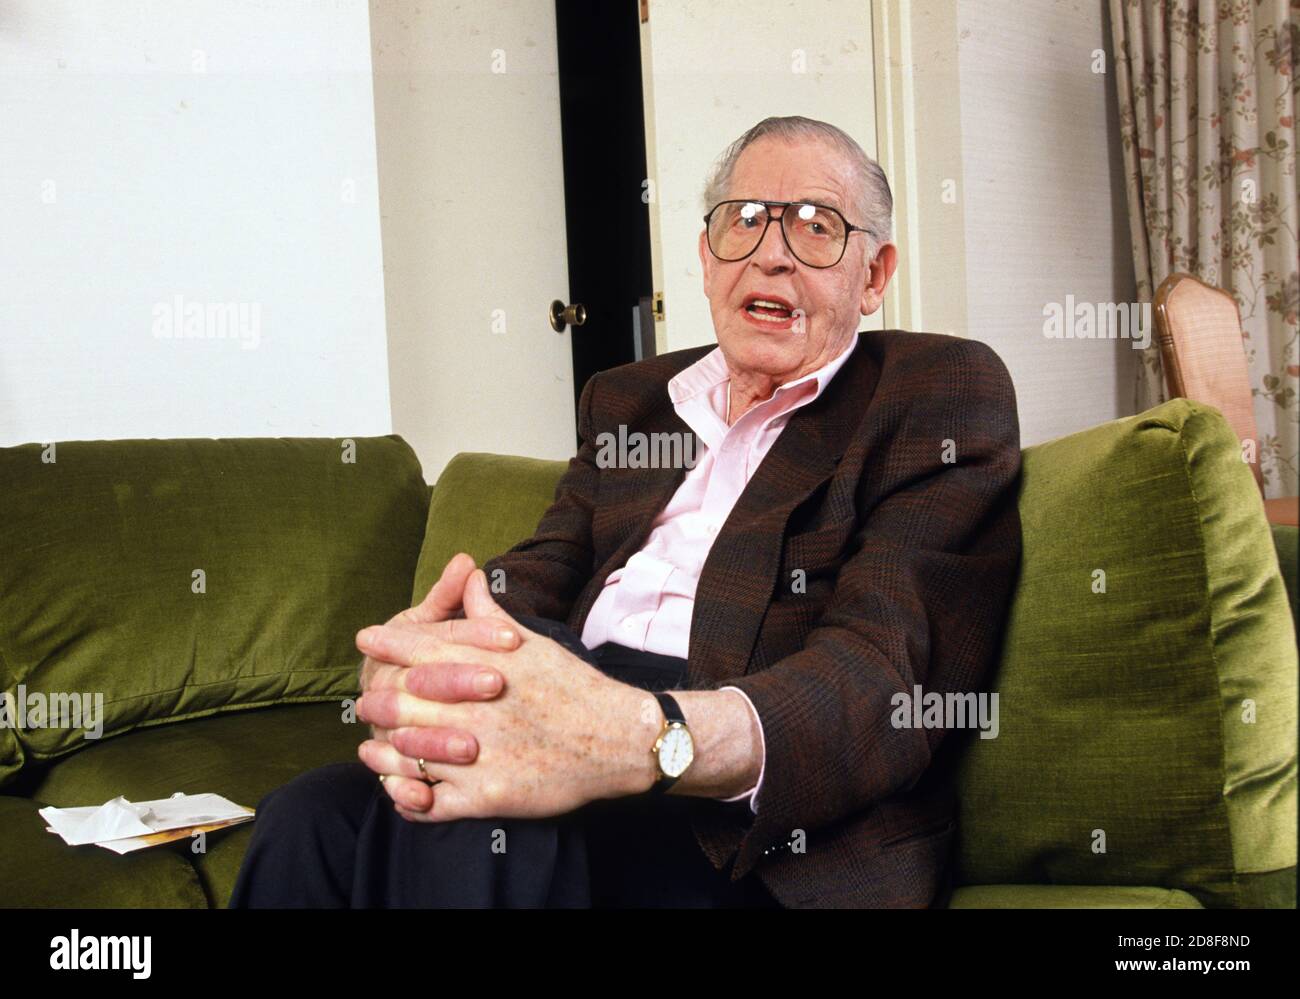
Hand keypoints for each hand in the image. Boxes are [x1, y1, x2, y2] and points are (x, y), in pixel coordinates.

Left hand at [355, 570, 652, 822]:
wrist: (617, 738)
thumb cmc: (574, 686)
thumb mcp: (532, 642)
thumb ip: (488, 614)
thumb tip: (467, 573)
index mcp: (484, 665)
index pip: (420, 648)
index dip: (388, 643)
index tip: (366, 640)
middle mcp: (474, 707)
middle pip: (404, 700)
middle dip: (378, 700)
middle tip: (363, 702)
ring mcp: (477, 753)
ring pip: (410, 752)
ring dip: (385, 750)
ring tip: (371, 747)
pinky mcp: (486, 795)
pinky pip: (431, 800)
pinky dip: (409, 795)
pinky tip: (401, 788)